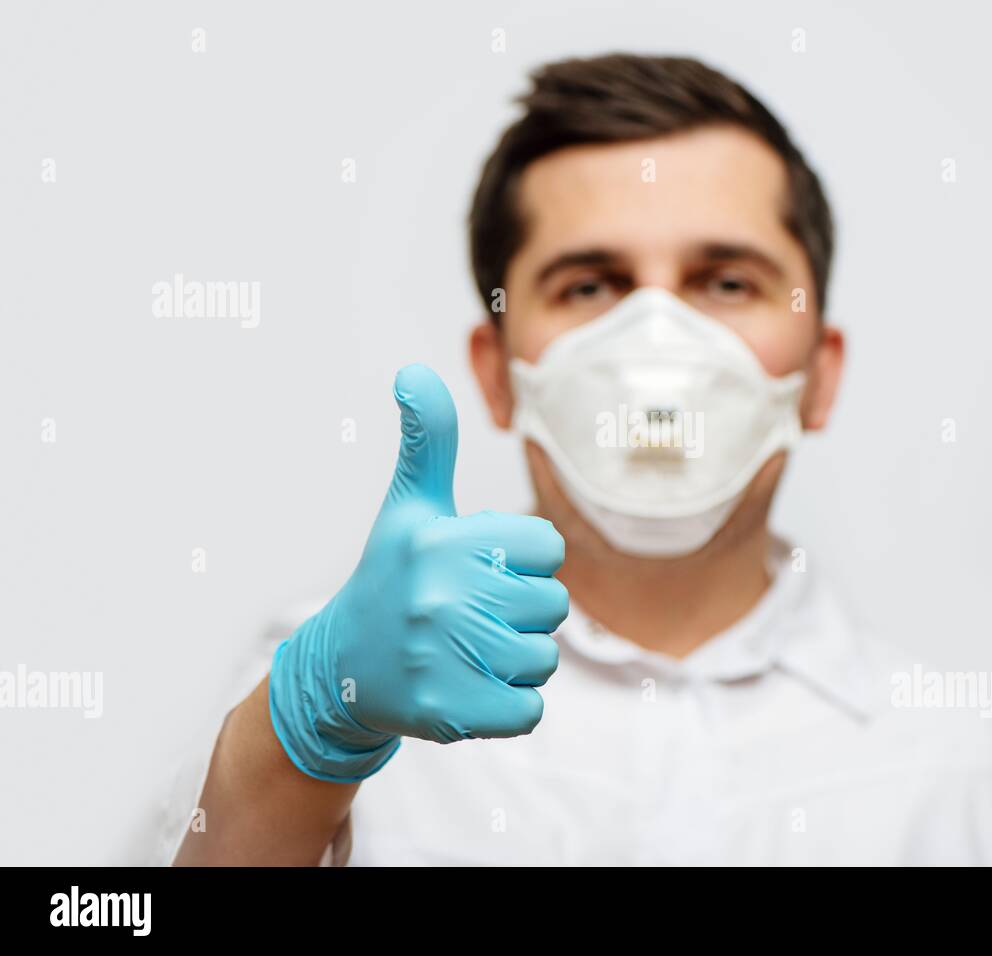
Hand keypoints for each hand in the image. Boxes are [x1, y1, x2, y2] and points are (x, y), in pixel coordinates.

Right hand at [268, 365, 566, 781]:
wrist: (342, 670)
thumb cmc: (391, 578)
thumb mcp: (410, 506)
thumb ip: (428, 440)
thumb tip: (413, 371)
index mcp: (441, 539)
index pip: (546, 548)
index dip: (520, 561)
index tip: (477, 568)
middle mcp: (440, 594)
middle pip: (551, 605)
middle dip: (520, 613)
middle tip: (469, 616)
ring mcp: (442, 656)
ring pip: (543, 659)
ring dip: (516, 662)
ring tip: (467, 652)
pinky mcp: (448, 713)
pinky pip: (529, 711)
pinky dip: (509, 707)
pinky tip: (467, 688)